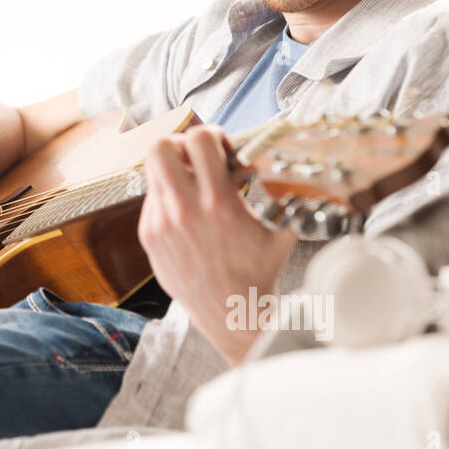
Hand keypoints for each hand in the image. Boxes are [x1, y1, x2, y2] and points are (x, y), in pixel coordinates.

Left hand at [138, 125, 297, 365]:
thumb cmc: (258, 272)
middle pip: (160, 147)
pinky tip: (187, 215)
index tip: (222, 149)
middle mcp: (184, 209)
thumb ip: (287, 195)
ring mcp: (161, 223)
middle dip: (179, 145)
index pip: (199, 139)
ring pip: (153, 173)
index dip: (211, 134)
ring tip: (194, 187)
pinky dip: (168, 198)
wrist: (231, 313)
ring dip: (173, 172)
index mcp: (218, 201)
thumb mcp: (281, 229)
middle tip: (197, 159)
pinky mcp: (149, 236)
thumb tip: (299, 168)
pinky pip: (152, 201)